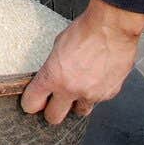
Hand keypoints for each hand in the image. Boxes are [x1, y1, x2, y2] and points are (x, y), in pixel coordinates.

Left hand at [19, 0, 143, 124]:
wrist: (112, 27)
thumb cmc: (85, 30)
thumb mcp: (58, 45)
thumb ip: (53, 66)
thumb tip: (51, 76)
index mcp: (53, 77)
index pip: (32, 103)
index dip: (31, 103)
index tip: (33, 102)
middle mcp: (70, 90)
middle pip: (54, 117)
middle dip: (52, 111)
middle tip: (54, 102)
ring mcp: (91, 95)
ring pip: (79, 112)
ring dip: (76, 103)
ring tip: (79, 87)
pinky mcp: (108, 94)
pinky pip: (97, 100)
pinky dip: (95, 92)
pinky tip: (96, 78)